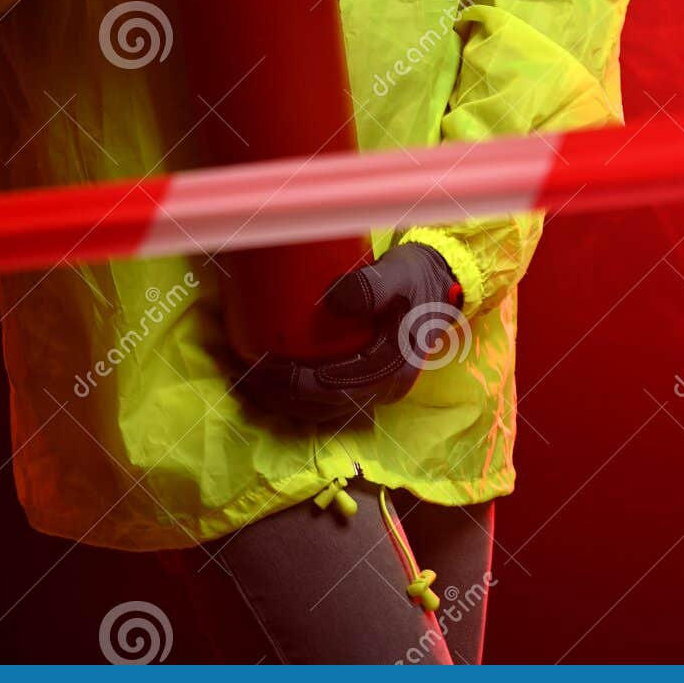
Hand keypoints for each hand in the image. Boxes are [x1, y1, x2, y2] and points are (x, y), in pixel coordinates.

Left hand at [238, 242, 465, 422]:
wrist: (442, 280)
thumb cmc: (416, 276)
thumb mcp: (398, 275)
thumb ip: (370, 286)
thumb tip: (332, 299)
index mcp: (390, 371)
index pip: (328, 389)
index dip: (288, 382)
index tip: (255, 364)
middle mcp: (384, 389)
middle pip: (320, 405)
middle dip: (278, 395)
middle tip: (241, 374)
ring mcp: (377, 388)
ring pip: (322, 407)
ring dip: (284, 400)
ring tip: (249, 380)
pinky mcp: (369, 379)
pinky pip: (328, 398)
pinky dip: (298, 394)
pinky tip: (275, 381)